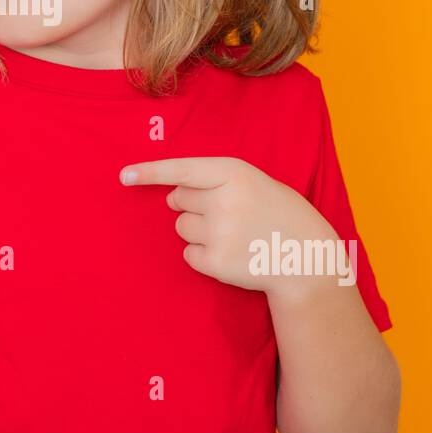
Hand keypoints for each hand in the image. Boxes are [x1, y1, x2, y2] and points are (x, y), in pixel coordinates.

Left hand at [118, 156, 337, 296]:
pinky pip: (188, 254)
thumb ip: (216, 181)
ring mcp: (220, 233)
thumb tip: (171, 194)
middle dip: (192, 204)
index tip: (124, 175)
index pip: (182, 170)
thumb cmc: (277, 212)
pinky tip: (230, 253)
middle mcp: (224, 200)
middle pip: (178, 199)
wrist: (307, 257)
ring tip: (232, 234)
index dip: (150, 172)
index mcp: (235, 172)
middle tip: (225, 212)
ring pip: (180, 227)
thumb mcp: (254, 181)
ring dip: (197, 230)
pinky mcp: (217, 262)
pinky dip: (202, 255)